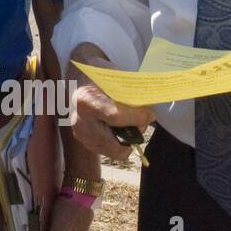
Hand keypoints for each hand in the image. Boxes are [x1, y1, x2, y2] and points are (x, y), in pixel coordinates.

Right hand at [67, 43, 155, 161]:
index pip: (115, 116)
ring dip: (130, 139)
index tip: (150, 114)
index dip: (137, 117)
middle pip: (117, 140)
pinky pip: (112, 152)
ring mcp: (82, 135)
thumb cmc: (100, 78)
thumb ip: (129, 93)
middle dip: (135, 131)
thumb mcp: (114, 78)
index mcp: (85, 100)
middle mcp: (79, 121)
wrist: (79, 82)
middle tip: (143, 120)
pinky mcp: (86, 143)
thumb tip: (150, 110)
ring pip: (117, 150)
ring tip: (131, 124)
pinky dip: (122, 143)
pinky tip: (121, 129)